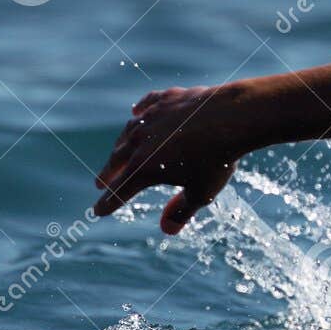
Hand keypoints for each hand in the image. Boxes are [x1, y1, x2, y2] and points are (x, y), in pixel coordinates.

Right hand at [93, 85, 240, 233]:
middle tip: (101, 183)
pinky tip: (137, 112)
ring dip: (121, 145)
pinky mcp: (166, 99)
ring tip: (118, 152)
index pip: (120, 191)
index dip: (108, 203)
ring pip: (129, 132)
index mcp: (144, 168)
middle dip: (109, 174)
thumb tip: (166, 230)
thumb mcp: (201, 192)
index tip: (98, 211)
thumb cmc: (217, 159)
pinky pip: (147, 105)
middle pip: (117, 160)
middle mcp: (140, 141)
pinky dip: (140, 111)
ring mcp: (151, 117)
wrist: (232, 117)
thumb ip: (181, 211)